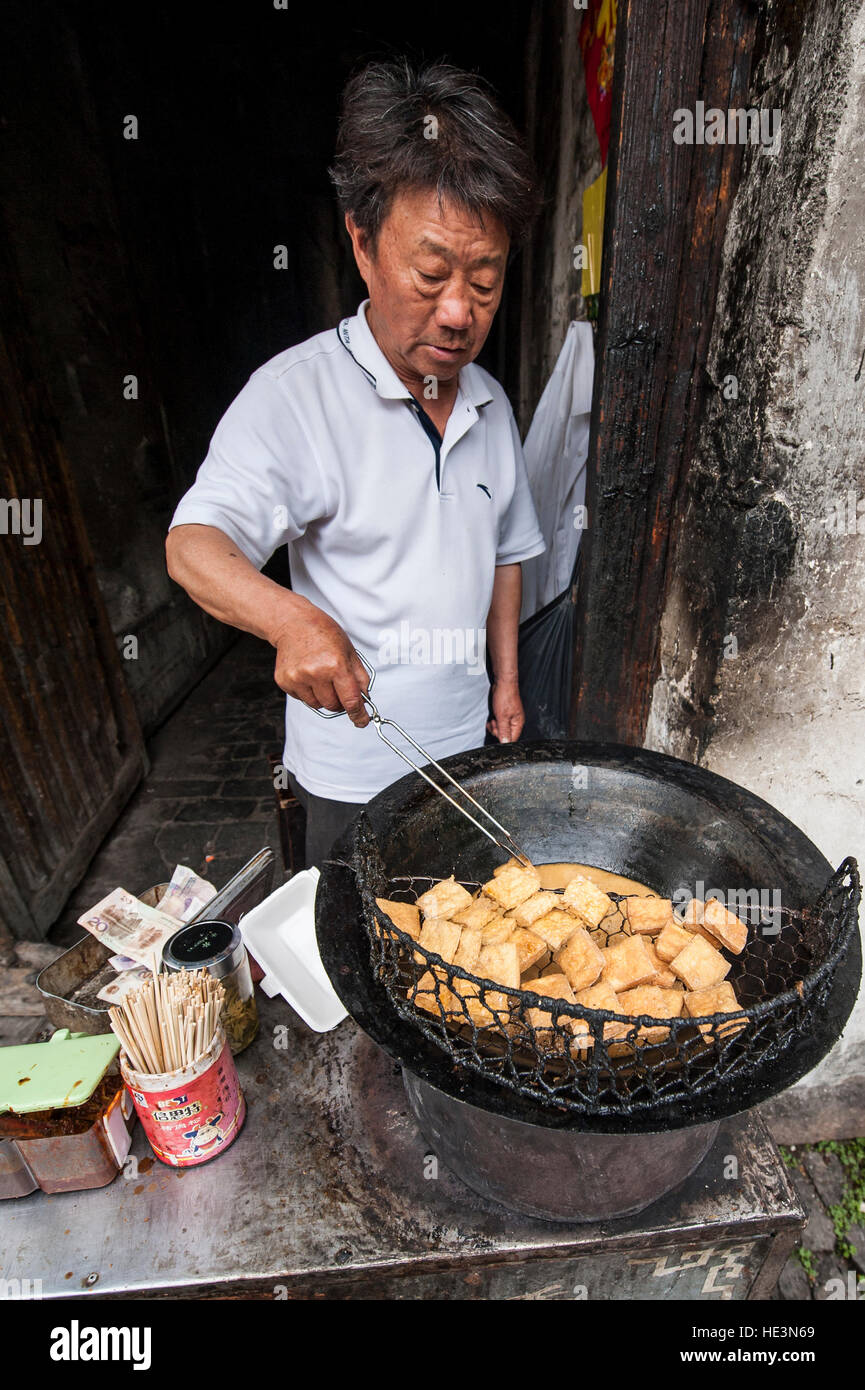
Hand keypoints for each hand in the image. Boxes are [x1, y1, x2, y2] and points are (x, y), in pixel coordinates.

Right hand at [270, 599, 370, 727]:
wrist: (293, 623)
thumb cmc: (324, 634)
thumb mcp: (349, 651)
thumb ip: (360, 678)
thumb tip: (365, 700)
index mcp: (335, 665)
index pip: (350, 701)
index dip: (358, 715)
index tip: (362, 722)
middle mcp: (315, 673)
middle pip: (333, 706)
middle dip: (339, 701)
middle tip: (337, 685)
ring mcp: (297, 678)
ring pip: (317, 705)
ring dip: (323, 697)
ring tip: (321, 676)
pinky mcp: (284, 681)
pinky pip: (302, 698)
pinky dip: (308, 691)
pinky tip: (307, 673)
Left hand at [486, 676, 523, 743]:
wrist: (502, 684)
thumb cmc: (505, 697)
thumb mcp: (502, 716)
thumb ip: (504, 731)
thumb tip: (505, 742)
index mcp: (518, 723)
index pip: (512, 739)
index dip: (503, 738)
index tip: (496, 732)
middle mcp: (515, 722)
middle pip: (505, 735)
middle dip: (497, 730)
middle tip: (494, 722)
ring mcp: (510, 718)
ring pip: (500, 729)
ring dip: (494, 726)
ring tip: (493, 719)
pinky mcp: (504, 714)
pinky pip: (498, 723)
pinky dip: (494, 722)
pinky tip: (492, 717)